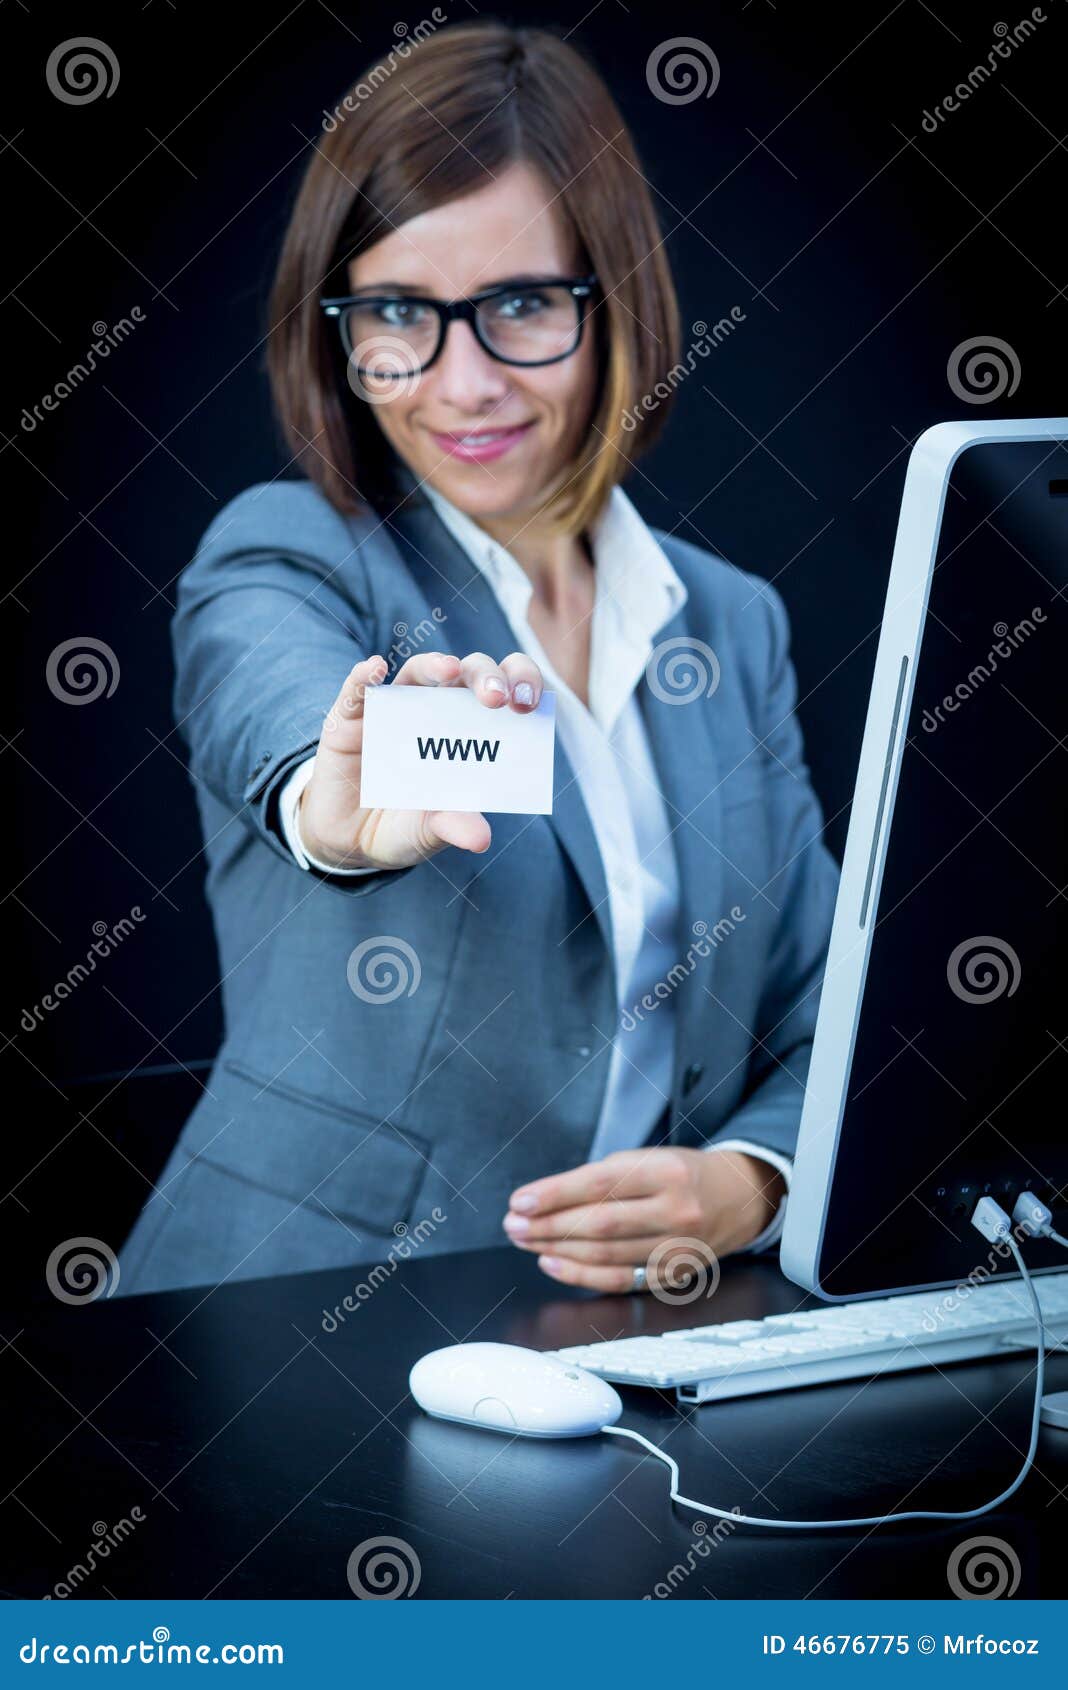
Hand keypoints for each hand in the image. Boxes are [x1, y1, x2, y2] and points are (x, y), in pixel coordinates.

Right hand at [298, 650, 543, 870]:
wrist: (350, 841)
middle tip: (496, 698)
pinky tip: (374, 670)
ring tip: (447, 671)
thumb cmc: (404, 826)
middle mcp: (434, 709)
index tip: (528, 704)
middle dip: (486, 677)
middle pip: (466, 674)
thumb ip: (453, 826)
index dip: (519, 684)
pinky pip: (357, 691)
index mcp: (468, 730)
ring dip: (434, 666)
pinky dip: (364, 678)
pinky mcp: (350, 718)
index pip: (502, 690)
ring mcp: (392, 709)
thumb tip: (480, 839)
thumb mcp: (430, 831)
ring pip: (418, 672)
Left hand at [503, 1147, 785, 1292]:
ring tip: (526, 1241)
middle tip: (514, 1224)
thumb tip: (543, 1199)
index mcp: (667, 1171)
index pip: (599, 1184)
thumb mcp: (647, 1158)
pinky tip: (553, 1263)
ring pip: (606, 1254)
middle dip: (548, 1226)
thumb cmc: (682, 1174)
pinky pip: (620, 1280)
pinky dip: (581, 1274)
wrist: (738, 1199)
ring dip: (557, 1249)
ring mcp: (677, 1247)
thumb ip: (600, 1178)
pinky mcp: (674, 1275)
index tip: (521, 1201)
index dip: (554, 1195)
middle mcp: (676, 1210)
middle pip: (600, 1223)